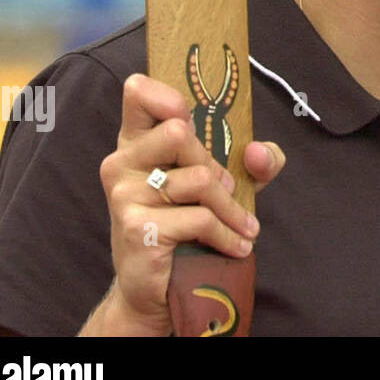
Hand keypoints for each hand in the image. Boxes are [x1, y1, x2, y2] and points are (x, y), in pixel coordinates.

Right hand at [85, 74, 284, 334]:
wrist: (156, 287)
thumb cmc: (189, 222)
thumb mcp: (229, 183)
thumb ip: (258, 161)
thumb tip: (258, 151)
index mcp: (137, 141)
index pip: (138, 93)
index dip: (165, 94)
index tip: (187, 113)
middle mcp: (121, 162)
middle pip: (179, 133)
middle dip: (215, 165)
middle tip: (226, 190)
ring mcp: (125, 195)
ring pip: (200, 179)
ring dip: (231, 208)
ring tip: (240, 225)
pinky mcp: (136, 227)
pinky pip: (199, 218)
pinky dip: (227, 233)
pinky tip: (235, 245)